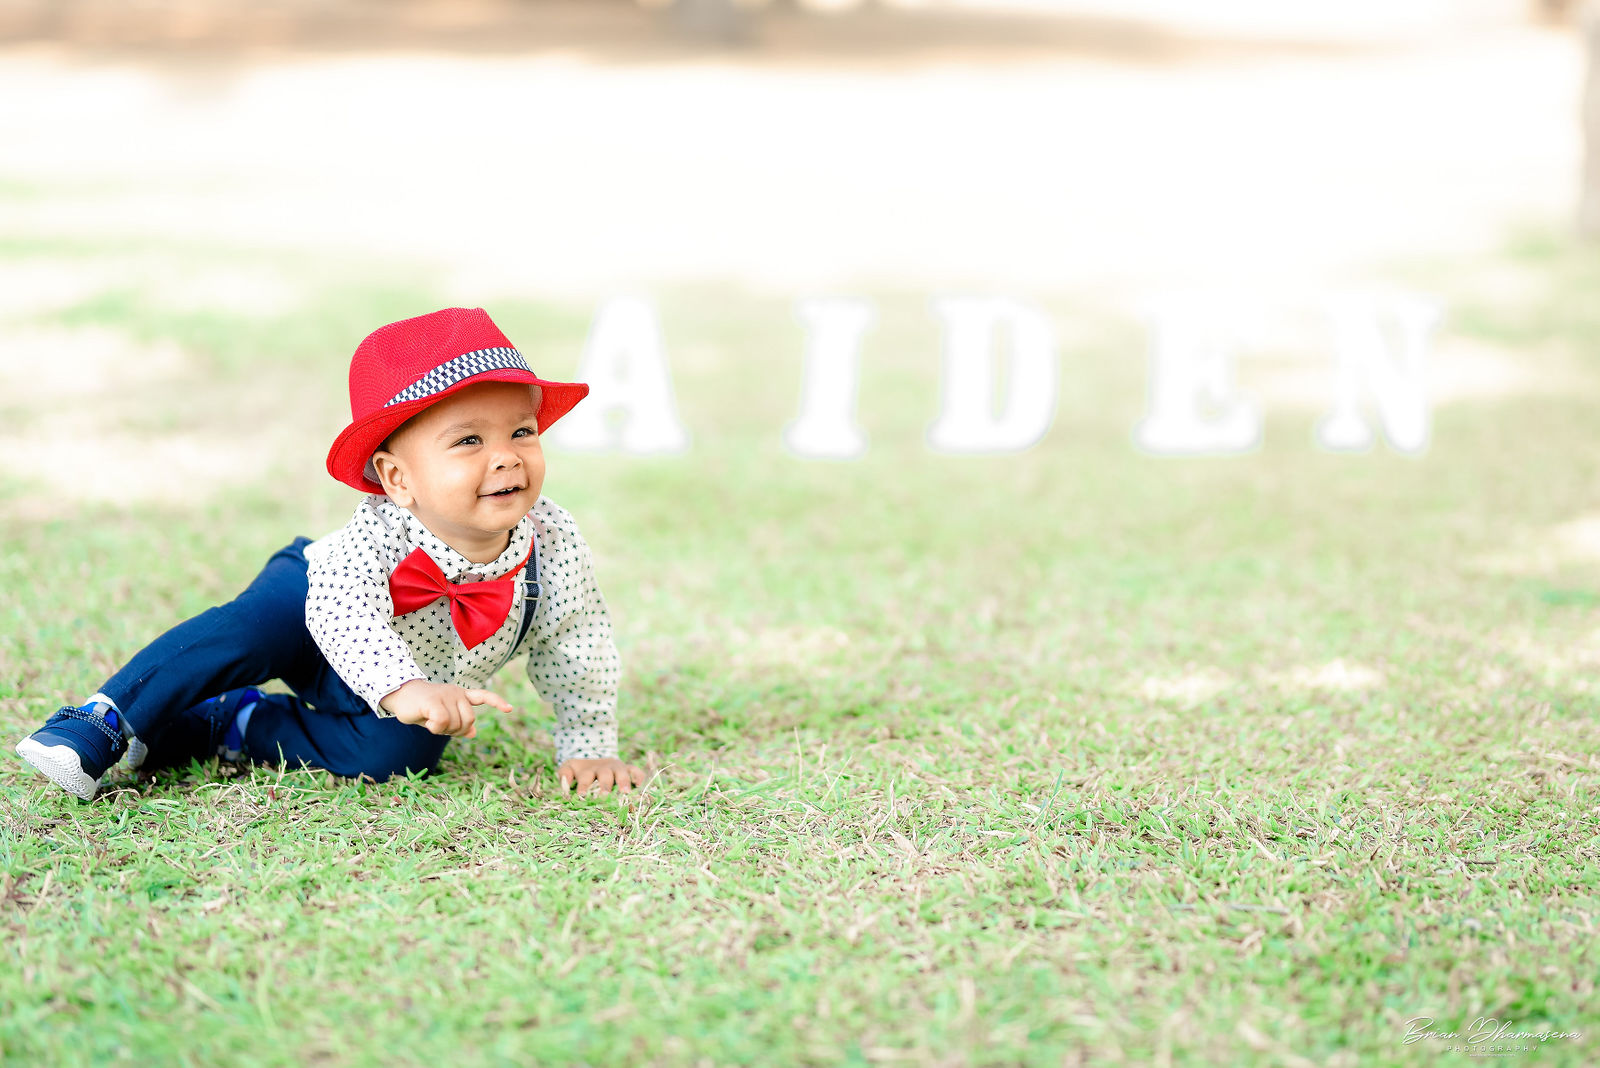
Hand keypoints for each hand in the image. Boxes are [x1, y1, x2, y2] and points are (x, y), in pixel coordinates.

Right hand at [380, 680, 511, 737]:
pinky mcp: (434, 701)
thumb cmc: (421, 707)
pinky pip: (442, 722)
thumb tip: (473, 732)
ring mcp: (446, 695)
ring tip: (429, 721)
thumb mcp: (441, 717)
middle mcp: (456, 693)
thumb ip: (457, 722)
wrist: (399, 696)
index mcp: (460, 695)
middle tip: (438, 726)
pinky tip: (426, 722)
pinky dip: (435, 727)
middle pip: (469, 721)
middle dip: (456, 730)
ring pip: (455, 724)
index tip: (509, 709)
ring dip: (442, 730)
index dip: (496, 702)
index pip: (483, 696)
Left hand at [558, 758, 646, 795]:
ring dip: (624, 781)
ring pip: (622, 772)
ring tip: (625, 792)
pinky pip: (636, 771)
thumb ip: (565, 774)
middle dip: (605, 785)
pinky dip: (638, 777)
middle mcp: (604, 768)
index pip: (586, 777)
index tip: (582, 795)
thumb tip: (564, 782)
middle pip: (605, 775)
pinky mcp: (628, 769)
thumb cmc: (581, 769)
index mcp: (589, 770)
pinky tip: (640, 786)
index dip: (584, 786)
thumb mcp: (569, 767)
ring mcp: (617, 768)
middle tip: (604, 796)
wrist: (595, 754)